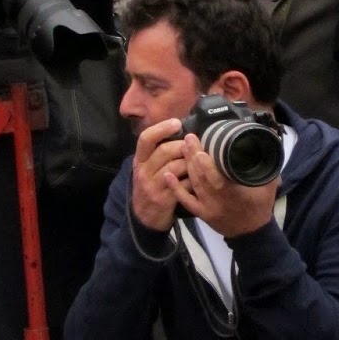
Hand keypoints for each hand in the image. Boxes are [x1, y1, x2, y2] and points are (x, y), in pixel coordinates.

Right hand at [130, 117, 189, 233]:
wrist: (143, 217)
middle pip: (165, 151)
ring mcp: (153, 186)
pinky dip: (193, 179)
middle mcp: (143, 171)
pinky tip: (198, 177)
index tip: (176, 122)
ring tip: (199, 160)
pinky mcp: (164, 199)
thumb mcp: (146, 168)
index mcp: (139, 160)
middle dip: (183, 145)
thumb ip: (158, 152)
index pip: (145, 139)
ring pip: (176, 167)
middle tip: (194, 144)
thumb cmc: (149, 186)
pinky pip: (183, 184)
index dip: (161, 128)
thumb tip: (179, 130)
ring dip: (191, 162)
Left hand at [171, 133, 277, 238]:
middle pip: (203, 178)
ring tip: (183, 147)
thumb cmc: (261, 206)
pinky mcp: (201, 213)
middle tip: (189, 138)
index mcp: (235, 194)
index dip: (208, 166)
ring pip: (194, 185)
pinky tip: (167, 175)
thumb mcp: (269, 185)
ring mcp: (208, 208)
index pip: (219, 180)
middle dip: (194, 157)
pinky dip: (176, 188)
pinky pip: (186, 200)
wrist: (251, 234)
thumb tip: (267, 140)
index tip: (201, 150)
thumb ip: (268, 164)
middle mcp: (219, 201)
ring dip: (187, 165)